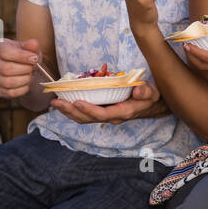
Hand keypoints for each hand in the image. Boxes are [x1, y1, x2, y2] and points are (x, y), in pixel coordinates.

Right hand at [0, 38, 43, 99]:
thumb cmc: (27, 55)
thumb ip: (32, 46)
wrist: (26, 68)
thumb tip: (33, 43)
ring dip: (24, 80)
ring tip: (30, 75)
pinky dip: (22, 89)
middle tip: (33, 68)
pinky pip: (10, 92)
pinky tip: (27, 84)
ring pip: (8, 82)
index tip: (35, 58)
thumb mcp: (31, 48)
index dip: (22, 56)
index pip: (5, 52)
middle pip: (6, 69)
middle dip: (24, 69)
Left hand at [50, 82, 166, 125]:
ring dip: (68, 112)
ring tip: (55, 103)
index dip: (89, 110)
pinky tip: (64, 103)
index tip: (77, 102)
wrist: (150, 104)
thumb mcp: (151, 92)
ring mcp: (105, 116)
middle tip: (57, 102)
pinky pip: (84, 115)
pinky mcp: (102, 112)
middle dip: (71, 111)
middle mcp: (111, 117)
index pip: (103, 114)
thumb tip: (138, 90)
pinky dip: (73, 110)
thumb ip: (145, 91)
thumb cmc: (150, 96)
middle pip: (88, 118)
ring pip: (84, 118)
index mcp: (122, 112)